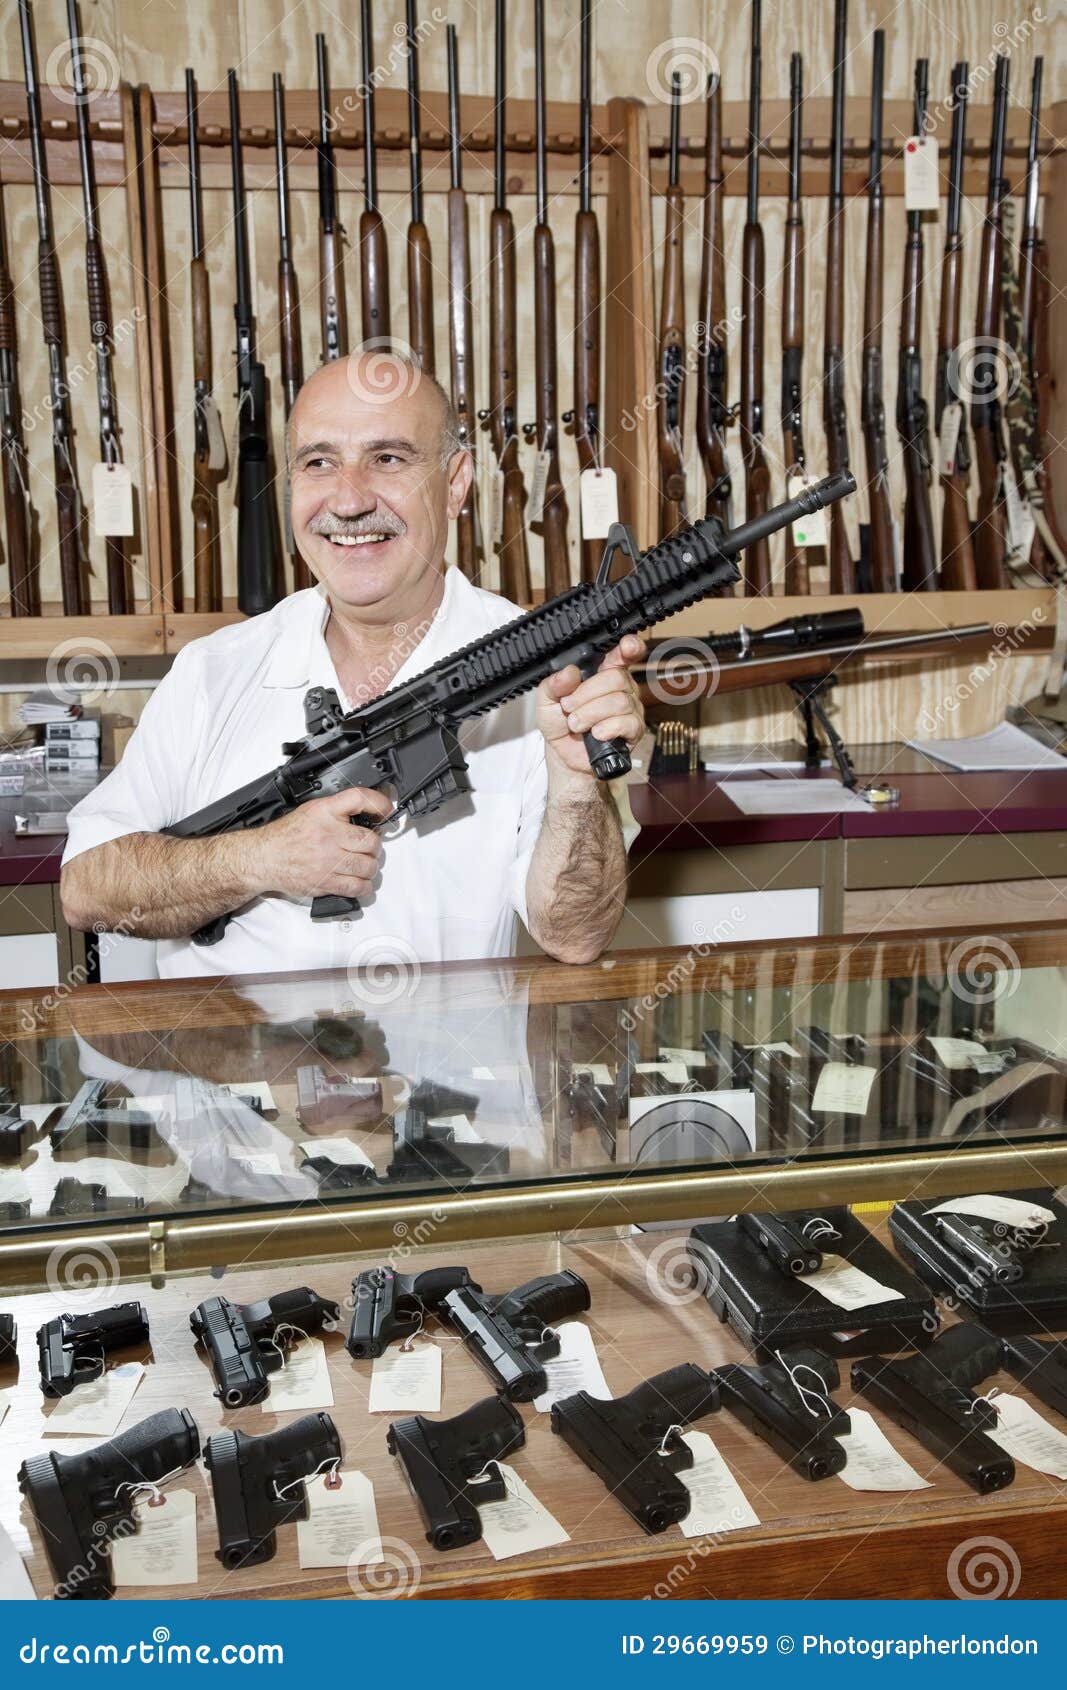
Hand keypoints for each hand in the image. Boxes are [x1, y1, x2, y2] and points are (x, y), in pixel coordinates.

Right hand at [244, 786, 392, 902]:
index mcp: (323, 812)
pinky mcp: (325, 882)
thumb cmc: (286, 836)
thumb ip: (337, 812)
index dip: (379, 803)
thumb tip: (367, 817)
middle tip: (369, 846)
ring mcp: (327, 860)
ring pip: (368, 865)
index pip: (359, 799)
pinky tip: (360, 881)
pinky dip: (364, 886)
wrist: (263, 858)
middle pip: (371, 840)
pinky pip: (357, 886)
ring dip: (370, 866)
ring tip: (363, 864)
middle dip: (374, 845)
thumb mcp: (311, 811)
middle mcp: (327, 835)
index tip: (387, 810)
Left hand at [535, 635, 645, 778]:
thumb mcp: (546, 700)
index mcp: (602, 672)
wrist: (564, 755)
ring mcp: (630, 708)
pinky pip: (626, 723)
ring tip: (577, 724)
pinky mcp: (634, 730)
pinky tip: (595, 733)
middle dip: (586, 694)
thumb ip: (553, 684)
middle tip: (570, 707)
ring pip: (619, 702)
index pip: (622, 654)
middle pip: (616, 678)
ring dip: (591, 714)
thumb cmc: (559, 723)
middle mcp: (621, 687)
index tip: (626, 646)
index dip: (629, 647)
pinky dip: (605, 729)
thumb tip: (569, 672)